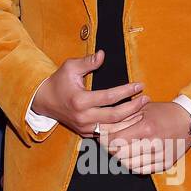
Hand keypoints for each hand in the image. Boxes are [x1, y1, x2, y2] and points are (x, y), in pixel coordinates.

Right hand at [32, 49, 148, 137]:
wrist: (44, 101)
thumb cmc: (58, 81)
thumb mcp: (70, 67)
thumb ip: (87, 62)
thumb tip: (102, 54)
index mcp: (80, 100)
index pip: (109, 97)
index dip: (126, 91)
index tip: (140, 85)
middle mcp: (82, 117)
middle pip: (114, 116)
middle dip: (133, 108)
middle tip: (146, 99)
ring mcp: (84, 128)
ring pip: (113, 130)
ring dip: (130, 122)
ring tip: (143, 112)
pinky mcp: (85, 134)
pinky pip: (107, 136)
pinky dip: (121, 130)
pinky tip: (132, 123)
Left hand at [104, 100, 190, 174]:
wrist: (189, 121)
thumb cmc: (164, 112)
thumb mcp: (143, 109)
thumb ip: (122, 119)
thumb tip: (101, 127)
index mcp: (147, 128)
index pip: (116, 141)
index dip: (104, 141)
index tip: (100, 138)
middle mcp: (154, 144)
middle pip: (121, 155)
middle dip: (111, 150)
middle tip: (109, 144)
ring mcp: (161, 156)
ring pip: (129, 164)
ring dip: (121, 158)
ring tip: (120, 150)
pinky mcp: (165, 163)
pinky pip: (142, 170)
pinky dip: (133, 164)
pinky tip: (132, 156)